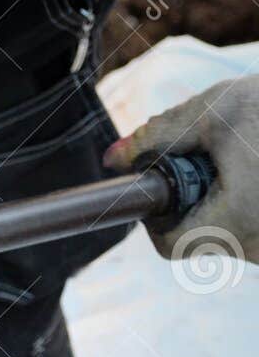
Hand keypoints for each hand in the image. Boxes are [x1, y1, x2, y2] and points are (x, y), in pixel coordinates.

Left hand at [104, 75, 258, 263]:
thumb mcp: (217, 110)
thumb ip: (158, 135)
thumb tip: (113, 158)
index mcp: (237, 220)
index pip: (169, 246)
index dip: (154, 219)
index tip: (163, 186)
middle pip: (202, 240)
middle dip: (194, 202)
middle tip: (213, 160)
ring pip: (232, 235)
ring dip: (226, 200)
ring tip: (248, 159)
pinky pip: (258, 229)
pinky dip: (252, 201)